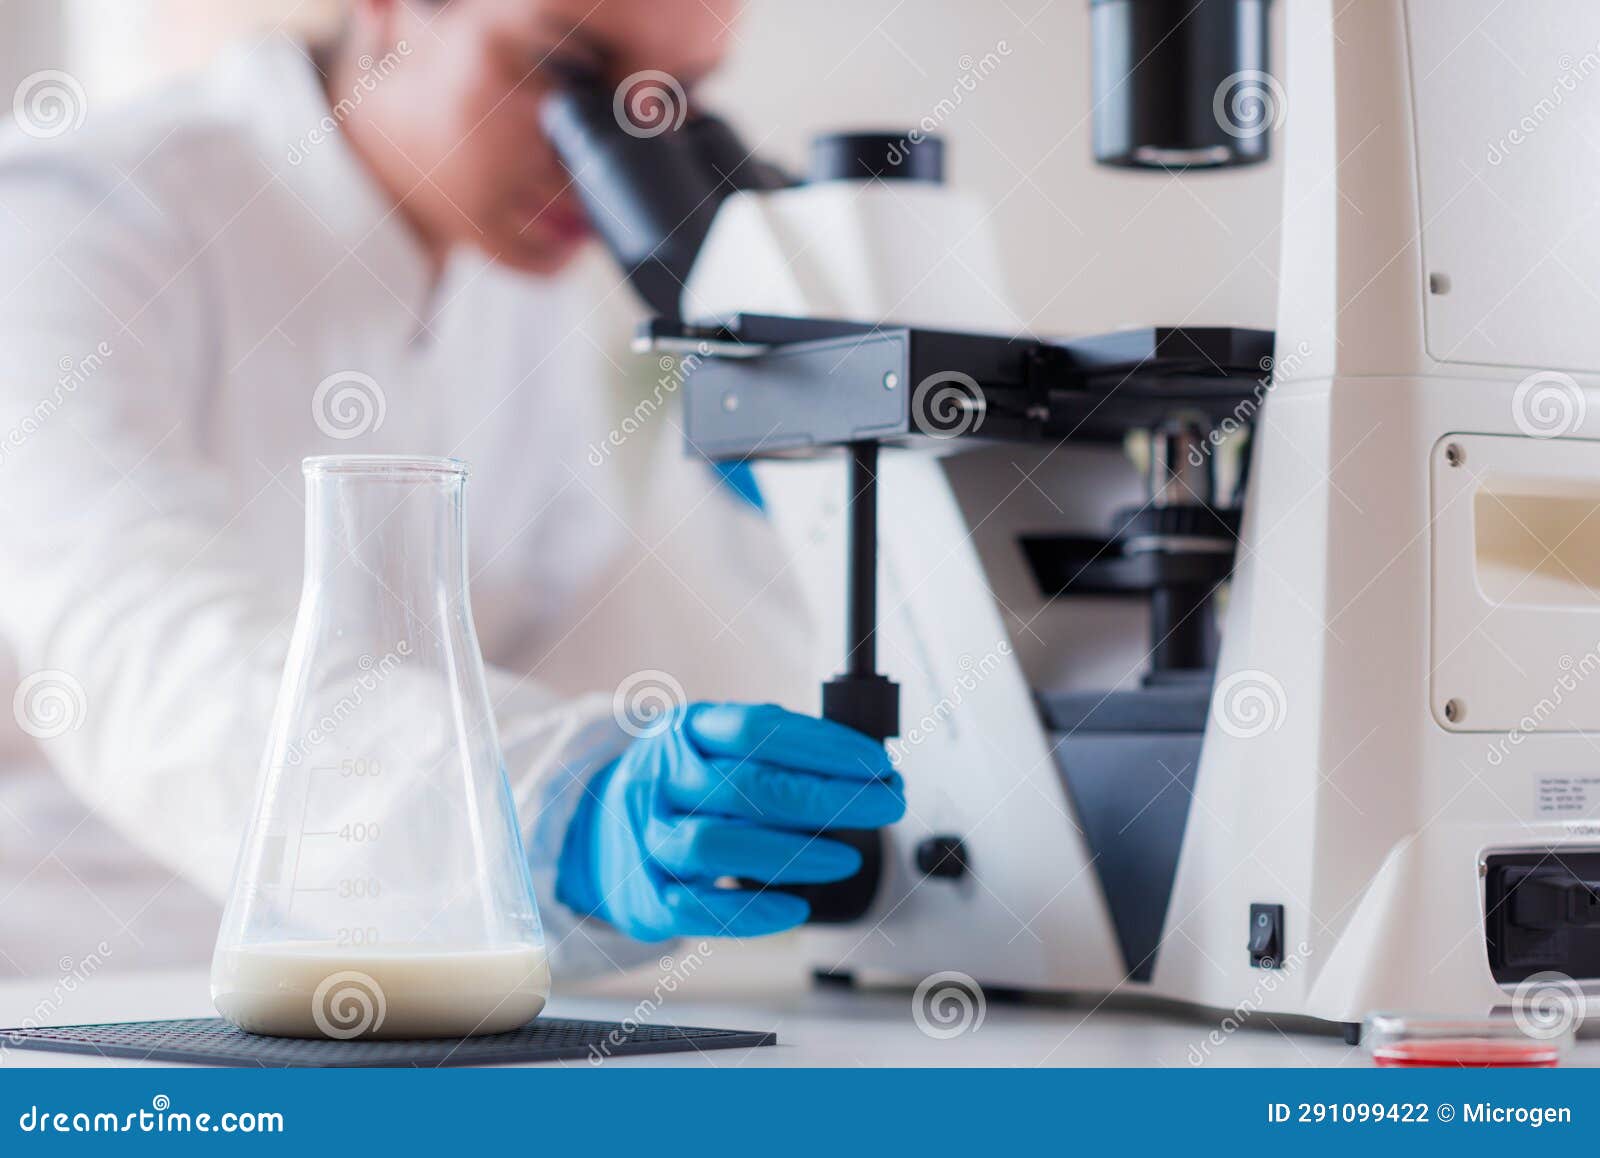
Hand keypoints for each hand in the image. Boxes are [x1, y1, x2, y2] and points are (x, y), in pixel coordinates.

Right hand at [556, 702, 904, 940]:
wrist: (603, 829)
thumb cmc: (685, 786)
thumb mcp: (713, 744)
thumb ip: (773, 748)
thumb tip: (860, 765)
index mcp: (683, 731)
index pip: (755, 729)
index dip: (822, 746)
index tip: (877, 764)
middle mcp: (659, 780)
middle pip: (747, 787)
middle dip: (828, 799)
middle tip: (884, 805)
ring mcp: (647, 837)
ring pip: (716, 845)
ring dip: (793, 855)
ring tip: (846, 858)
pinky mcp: (646, 894)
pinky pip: (697, 908)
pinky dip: (752, 910)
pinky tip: (797, 907)